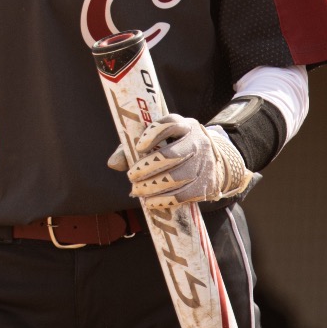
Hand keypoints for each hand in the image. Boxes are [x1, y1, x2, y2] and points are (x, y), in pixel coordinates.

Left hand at [107, 112, 253, 205]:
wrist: (213, 160)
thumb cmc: (175, 146)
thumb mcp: (158, 139)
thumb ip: (132, 147)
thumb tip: (113, 163)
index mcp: (184, 125)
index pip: (170, 124)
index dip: (153, 135)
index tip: (138, 147)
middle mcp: (197, 141)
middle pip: (172, 155)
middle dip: (147, 168)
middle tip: (131, 177)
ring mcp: (204, 163)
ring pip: (177, 177)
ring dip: (152, 187)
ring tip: (137, 191)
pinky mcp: (206, 183)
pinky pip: (184, 195)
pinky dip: (164, 200)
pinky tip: (151, 202)